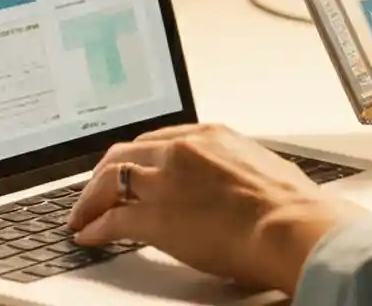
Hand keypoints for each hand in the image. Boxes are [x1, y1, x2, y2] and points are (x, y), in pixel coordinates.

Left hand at [68, 123, 365, 292]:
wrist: (288, 226)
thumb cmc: (287, 205)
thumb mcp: (258, 167)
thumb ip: (231, 167)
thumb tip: (228, 182)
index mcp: (208, 136)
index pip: (156, 140)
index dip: (136, 158)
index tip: (128, 170)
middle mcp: (181, 150)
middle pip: (124, 154)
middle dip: (104, 175)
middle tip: (96, 192)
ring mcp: (164, 181)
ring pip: (109, 181)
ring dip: (91, 200)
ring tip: (83, 215)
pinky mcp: (154, 215)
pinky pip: (110, 218)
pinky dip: (94, 227)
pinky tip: (90, 235)